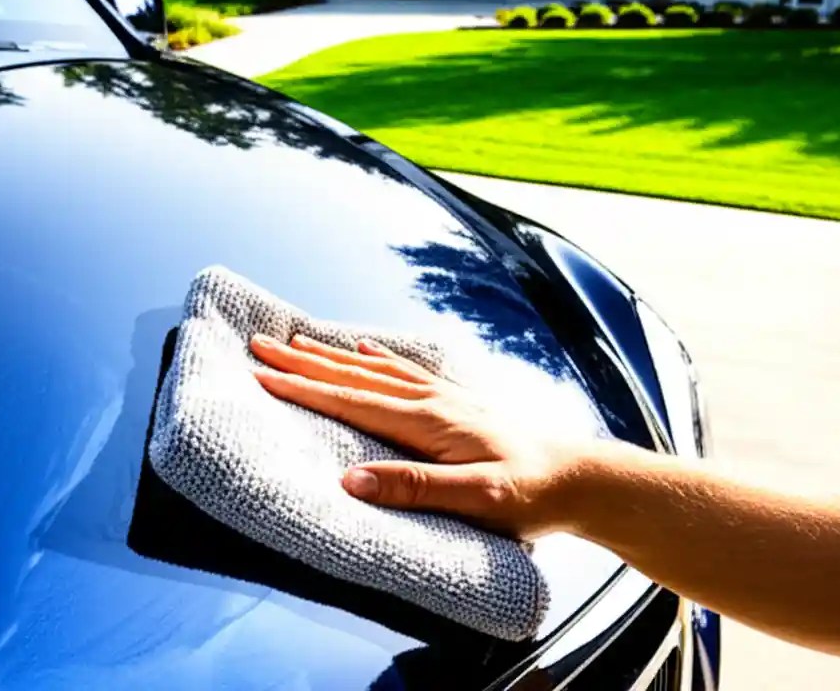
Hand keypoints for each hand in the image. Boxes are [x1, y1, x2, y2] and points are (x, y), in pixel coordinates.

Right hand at [249, 333, 589, 539]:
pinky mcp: (457, 402)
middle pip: (354, 374)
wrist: (579, 477)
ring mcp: (445, 396)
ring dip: (332, 355)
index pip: (351, 400)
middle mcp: (431, 399)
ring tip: (297, 339)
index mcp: (427, 421)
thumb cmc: (529, 494)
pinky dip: (377, 358)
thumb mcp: (476, 499)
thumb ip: (415, 489)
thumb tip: (351, 480)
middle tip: (260, 344)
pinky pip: (404, 370)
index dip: (303, 389)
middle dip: (303, 361)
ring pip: (374, 367)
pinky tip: (366, 349)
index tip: (261, 376)